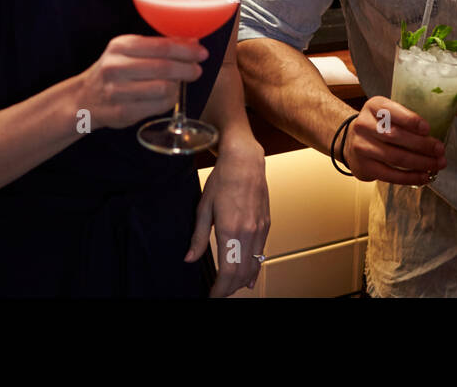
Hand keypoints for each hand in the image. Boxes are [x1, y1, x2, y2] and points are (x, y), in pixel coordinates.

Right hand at [70, 35, 205, 129]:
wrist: (84, 98)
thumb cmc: (115, 71)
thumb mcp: (129, 50)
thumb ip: (158, 46)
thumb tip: (193, 41)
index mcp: (120, 46)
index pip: (161, 46)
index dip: (186, 50)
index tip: (201, 52)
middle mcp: (116, 67)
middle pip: (164, 67)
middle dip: (187, 68)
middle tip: (197, 70)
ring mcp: (117, 91)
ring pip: (163, 88)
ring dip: (178, 86)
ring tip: (180, 83)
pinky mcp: (122, 112)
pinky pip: (157, 106)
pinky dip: (169, 101)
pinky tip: (169, 96)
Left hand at [188, 139, 269, 296]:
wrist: (244, 161)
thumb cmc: (223, 179)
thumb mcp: (203, 208)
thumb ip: (198, 237)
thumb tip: (190, 257)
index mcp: (230, 230)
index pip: (227, 272)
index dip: (219, 289)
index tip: (212, 295)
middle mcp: (249, 233)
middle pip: (241, 273)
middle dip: (230, 288)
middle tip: (219, 293)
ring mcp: (260, 229)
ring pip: (254, 265)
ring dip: (242, 280)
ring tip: (230, 287)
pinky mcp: (266, 224)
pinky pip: (261, 253)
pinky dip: (254, 267)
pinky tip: (248, 274)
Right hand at [341, 95, 456, 184]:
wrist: (353, 141)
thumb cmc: (383, 124)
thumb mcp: (396, 111)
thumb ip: (426, 108)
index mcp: (375, 106)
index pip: (391, 111)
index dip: (410, 120)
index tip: (428, 128)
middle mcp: (364, 124)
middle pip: (395, 136)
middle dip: (421, 145)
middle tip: (441, 150)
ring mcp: (361, 146)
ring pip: (394, 156)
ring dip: (419, 163)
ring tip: (437, 164)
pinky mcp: (364, 166)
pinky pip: (389, 174)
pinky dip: (409, 177)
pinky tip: (424, 177)